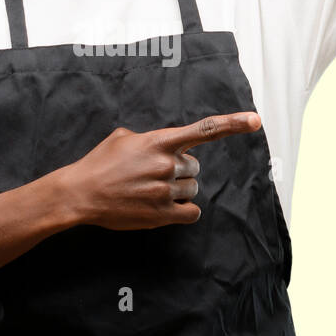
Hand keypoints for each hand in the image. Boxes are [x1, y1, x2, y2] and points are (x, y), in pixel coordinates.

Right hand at [59, 112, 261, 229]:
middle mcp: (167, 164)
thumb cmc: (99, 163)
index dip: (233, 124)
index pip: (204, 130)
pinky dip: (182, 211)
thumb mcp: (123, 138)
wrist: (80, 193)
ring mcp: (165, 191)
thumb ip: (150, 138)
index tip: (255, 121)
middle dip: (179, 171)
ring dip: (177, 191)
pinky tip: (164, 207)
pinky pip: (190, 212)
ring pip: (192, 190)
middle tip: (153, 174)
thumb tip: (162, 145)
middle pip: (194, 168)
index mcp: (159, 141)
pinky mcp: (162, 214)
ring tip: (150, 191)